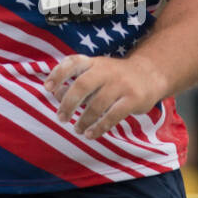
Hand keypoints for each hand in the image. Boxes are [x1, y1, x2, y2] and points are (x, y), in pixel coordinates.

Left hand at [43, 51, 165, 139]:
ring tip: (77, 130)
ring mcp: (121, 84)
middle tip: (60, 117)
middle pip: (82, 85)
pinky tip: (90, 134)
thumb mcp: (96, 73)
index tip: (47, 88)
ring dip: (84, 120)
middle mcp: (106, 70)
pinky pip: (113, 116)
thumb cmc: (115, 76)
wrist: (150, 74)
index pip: (72, 63)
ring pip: (97, 104)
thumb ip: (77, 82)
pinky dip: (99, 127)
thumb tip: (55, 93)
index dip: (58, 74)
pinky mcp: (133, 99)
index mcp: (94, 62)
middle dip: (68, 103)